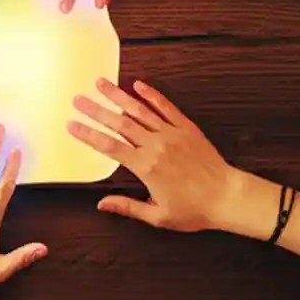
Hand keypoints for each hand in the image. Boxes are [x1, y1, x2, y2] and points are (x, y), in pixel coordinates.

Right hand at [66, 78, 246, 231]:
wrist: (227, 197)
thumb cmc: (194, 209)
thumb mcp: (157, 216)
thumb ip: (127, 207)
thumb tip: (102, 204)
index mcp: (145, 167)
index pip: (109, 146)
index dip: (88, 134)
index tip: (72, 125)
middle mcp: (156, 146)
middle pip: (119, 123)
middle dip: (96, 110)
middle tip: (78, 99)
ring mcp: (171, 134)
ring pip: (139, 110)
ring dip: (118, 96)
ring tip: (101, 83)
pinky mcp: (186, 128)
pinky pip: (166, 107)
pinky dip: (151, 95)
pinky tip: (138, 85)